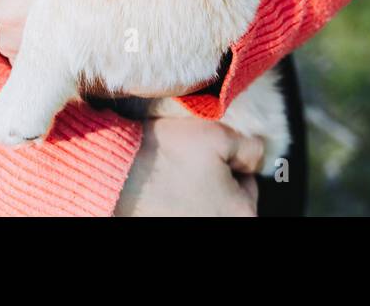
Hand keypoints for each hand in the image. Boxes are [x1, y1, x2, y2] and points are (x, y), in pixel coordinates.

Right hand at [115, 117, 263, 216]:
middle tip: (190, 164)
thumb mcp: (218, 136)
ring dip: (195, 195)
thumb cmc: (166, 156)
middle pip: (227, 202)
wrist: (113, 173)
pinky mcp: (165, 228)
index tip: (206, 155)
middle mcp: (222, 230)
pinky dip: (174, 205)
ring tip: (173, 178)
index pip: (249, 186)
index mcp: (243, 216)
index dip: (229, 163)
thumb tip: (256, 157)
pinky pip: (180, 214)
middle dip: (214, 182)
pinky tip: (161, 192)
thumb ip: (250, 148)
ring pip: (203, 210)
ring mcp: (192, 231)